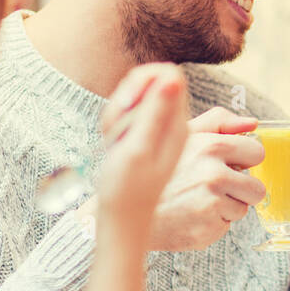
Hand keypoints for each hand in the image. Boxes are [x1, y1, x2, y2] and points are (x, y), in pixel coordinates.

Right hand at [95, 64, 188, 222]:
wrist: (121, 216)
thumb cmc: (127, 188)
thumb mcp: (139, 148)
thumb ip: (155, 112)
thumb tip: (173, 78)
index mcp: (176, 123)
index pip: (168, 74)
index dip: (142, 81)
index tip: (127, 106)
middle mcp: (172, 122)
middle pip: (148, 83)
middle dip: (124, 102)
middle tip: (117, 135)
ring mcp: (157, 128)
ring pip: (133, 99)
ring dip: (116, 118)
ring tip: (115, 146)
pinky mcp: (143, 134)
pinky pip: (125, 116)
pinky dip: (114, 127)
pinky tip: (113, 147)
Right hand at [148, 107, 267, 251]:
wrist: (127, 206)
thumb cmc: (158, 170)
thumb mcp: (182, 134)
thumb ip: (219, 122)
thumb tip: (252, 123)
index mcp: (211, 147)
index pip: (257, 153)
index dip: (245, 160)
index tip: (232, 164)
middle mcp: (213, 175)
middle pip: (256, 188)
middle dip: (241, 190)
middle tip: (216, 188)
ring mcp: (210, 204)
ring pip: (242, 209)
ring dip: (225, 207)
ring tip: (197, 199)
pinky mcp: (206, 229)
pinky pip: (225, 227)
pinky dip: (212, 223)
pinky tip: (191, 214)